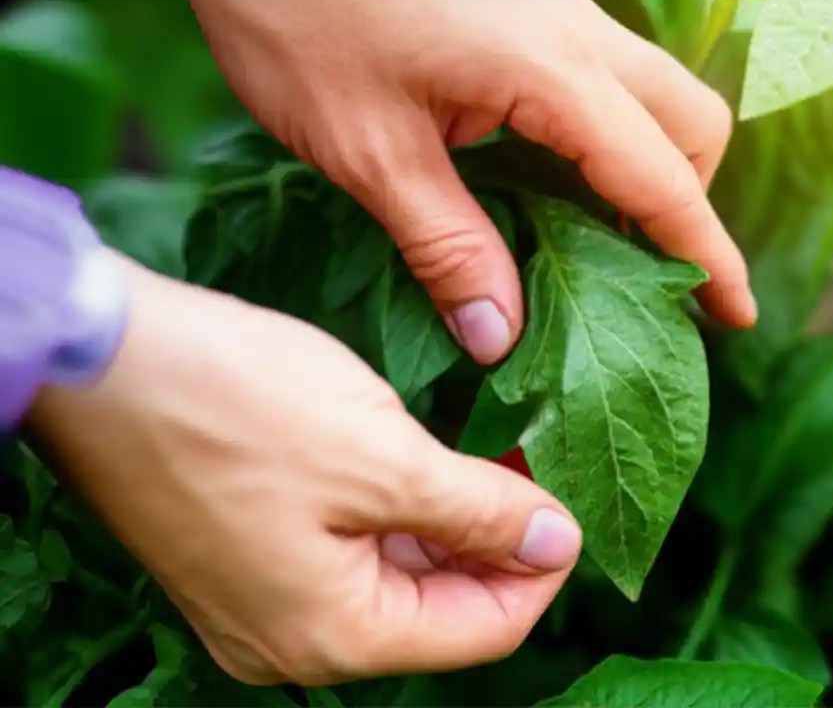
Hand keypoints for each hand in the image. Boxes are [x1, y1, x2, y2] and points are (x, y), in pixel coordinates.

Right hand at [28, 256, 581, 684]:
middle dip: (498, 540)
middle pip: (441, 609)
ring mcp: (264, 602)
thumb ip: (479, 511)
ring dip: (452, 522)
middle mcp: (295, 640)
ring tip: (491, 454)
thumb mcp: (383, 457)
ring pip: (398, 577)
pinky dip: (398, 512)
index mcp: (331, 636)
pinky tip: (425, 462)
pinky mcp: (247, 555)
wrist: (101, 357)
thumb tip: (555, 544)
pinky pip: (349, 552)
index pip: (483, 630)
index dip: (541, 567)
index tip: (567, 496)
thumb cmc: (237, 404)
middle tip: (533, 461)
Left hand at [185, 0, 755, 364]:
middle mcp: (577, 31)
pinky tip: (545, 172)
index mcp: (554, 72)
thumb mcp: (366, 148)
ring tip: (596, 236)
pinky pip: (603, 72)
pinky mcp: (527, 1)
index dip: (707, 255)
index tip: (737, 314)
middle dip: (688, 202)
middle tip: (647, 273)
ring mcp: (557, 6)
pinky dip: (605, 132)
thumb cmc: (298, 12)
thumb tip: (500, 340)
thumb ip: (446, 246)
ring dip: (649, 164)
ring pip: (653, 91)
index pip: (663, 180)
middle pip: (692, 122)